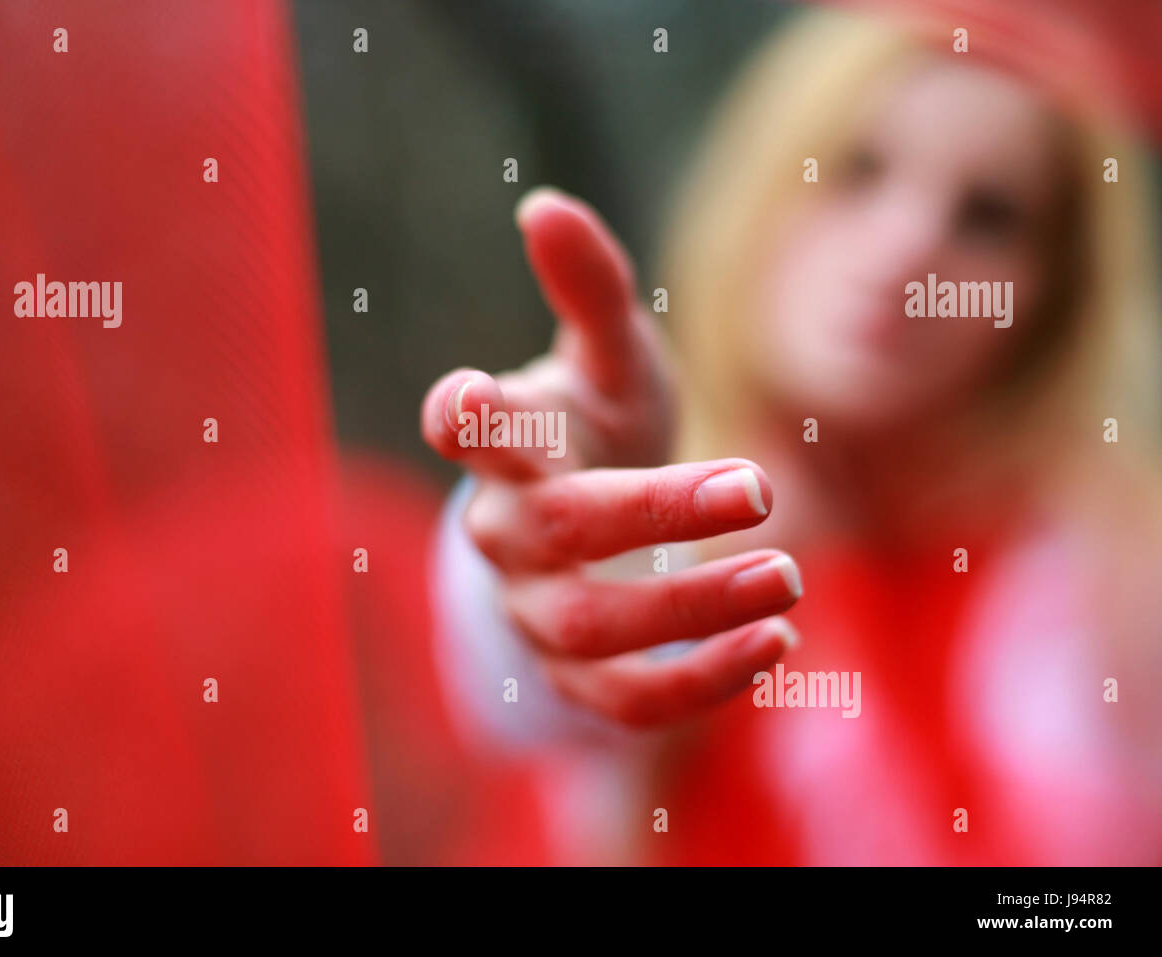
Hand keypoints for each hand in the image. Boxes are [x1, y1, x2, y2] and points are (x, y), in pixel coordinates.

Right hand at [421, 187, 800, 727]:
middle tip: (761, 484)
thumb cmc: (599, 425)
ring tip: (789, 578)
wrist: (592, 527)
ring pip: (594, 628)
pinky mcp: (575, 675)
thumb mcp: (606, 355)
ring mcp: (534, 612)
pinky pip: (626, 701)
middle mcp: (503, 533)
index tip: (471, 396)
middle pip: (559, 531)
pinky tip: (778, 644)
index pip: (463, 430)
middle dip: (659, 512)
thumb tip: (544, 204)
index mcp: (504, 446)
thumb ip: (588, 287)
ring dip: (694, 609)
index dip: (464, 418)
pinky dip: (701, 682)